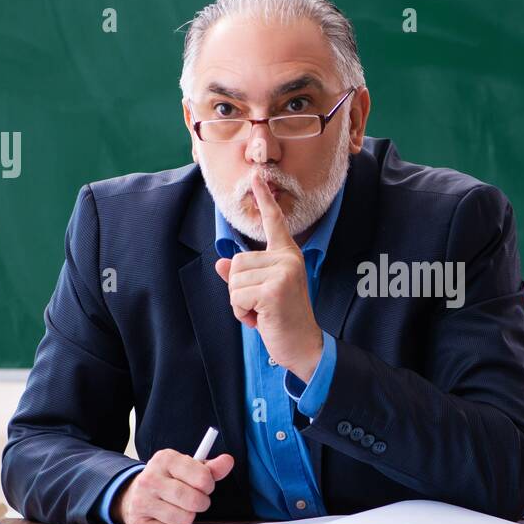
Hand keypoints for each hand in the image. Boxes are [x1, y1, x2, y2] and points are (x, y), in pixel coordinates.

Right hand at [112, 448, 234, 523]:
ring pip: (184, 519)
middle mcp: (150, 478)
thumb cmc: (169, 480)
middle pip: (193, 500)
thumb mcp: (188, 468)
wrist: (134, 494)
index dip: (208, 485)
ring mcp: (141, 501)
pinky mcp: (139, 522)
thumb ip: (211, 468)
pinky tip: (168, 518)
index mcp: (165, 459)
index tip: (205, 485)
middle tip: (197, 500)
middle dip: (201, 503)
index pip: (202, 477)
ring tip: (181, 508)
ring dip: (188, 517)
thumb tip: (227, 461)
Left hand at [214, 171, 324, 380]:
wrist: (302, 346)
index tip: (257, 176)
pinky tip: (261, 320)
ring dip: (240, 303)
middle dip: (239, 289)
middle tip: (261, 305)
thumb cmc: (282, 319)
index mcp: (287, 255)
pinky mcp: (274, 289)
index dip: (264, 199)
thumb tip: (221, 265)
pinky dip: (242, 313)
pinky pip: (236, 296)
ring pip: (234, 280)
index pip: (274, 223)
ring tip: (262, 312)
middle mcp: (287, 258)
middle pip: (236, 261)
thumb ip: (243, 276)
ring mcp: (282, 272)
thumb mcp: (261, 293)